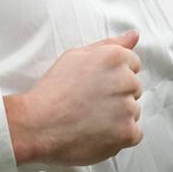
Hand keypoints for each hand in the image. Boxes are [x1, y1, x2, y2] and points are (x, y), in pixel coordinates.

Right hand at [4, 30, 142, 165]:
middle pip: (134, 88)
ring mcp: (128, 108)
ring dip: (118, 116)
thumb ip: (110, 44)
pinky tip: (97, 132)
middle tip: (89, 102)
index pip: (133, 64)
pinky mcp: (127, 133)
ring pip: (133, 111)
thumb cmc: (53, 91)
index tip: (96, 85)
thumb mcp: (76, 56)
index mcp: (114, 57)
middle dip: (117, 95)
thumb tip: (134, 35)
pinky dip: (119, 136)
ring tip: (90, 118)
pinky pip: (134, 133)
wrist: (37, 125)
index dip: (113, 75)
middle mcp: (125, 80)